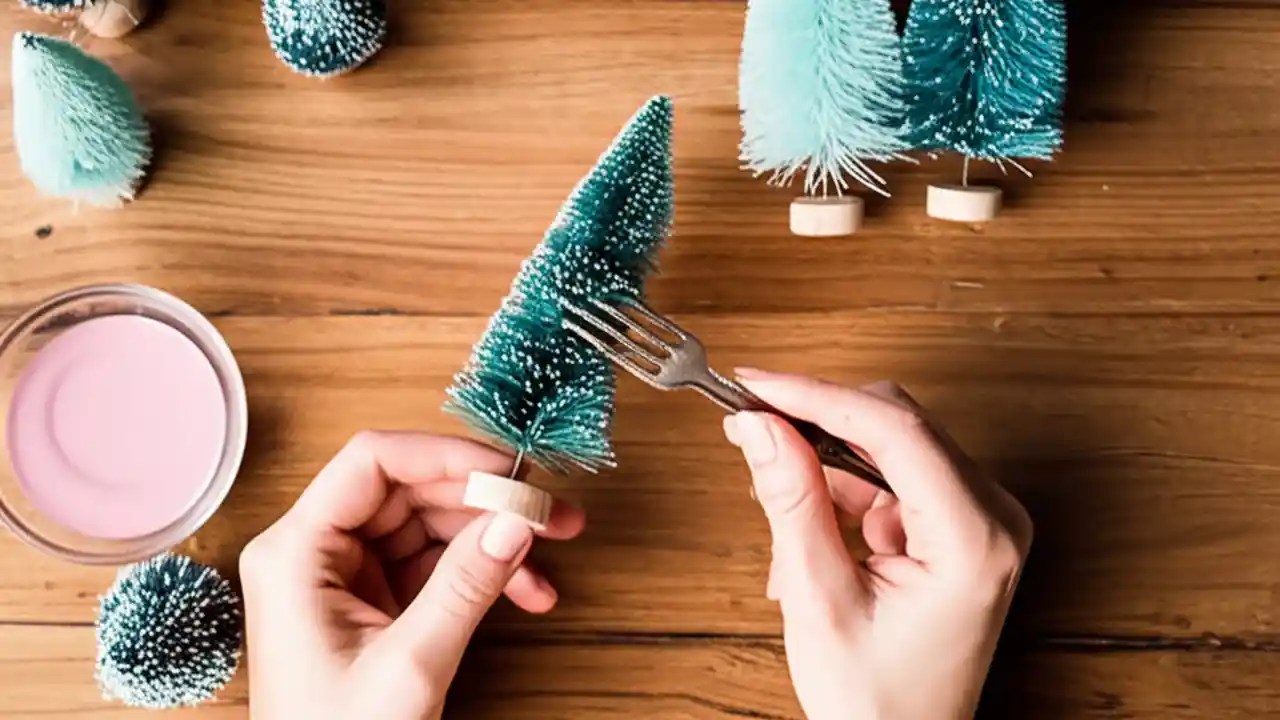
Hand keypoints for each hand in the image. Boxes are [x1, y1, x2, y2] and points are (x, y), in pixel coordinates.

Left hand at [239, 431, 584, 719]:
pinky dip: (480, 572)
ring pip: (428, 526)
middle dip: (484, 499)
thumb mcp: (409, 665)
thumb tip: (516, 519)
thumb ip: (466, 585)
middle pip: (408, 491)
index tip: (510, 472)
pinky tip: (527, 590)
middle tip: (550, 512)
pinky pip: (431, 564)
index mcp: (295, 552)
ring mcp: (341, 578)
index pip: (373, 462)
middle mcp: (312, 553)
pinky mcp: (369, 604)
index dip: (447, 455)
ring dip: (492, 537)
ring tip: (551, 553)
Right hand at [723, 370, 1031, 719]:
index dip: (817, 396)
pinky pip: (892, 477)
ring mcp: (980, 522)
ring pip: (891, 444)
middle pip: (898, 424)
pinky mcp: (958, 528)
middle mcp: (993, 520)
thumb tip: (760, 426)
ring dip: (825, 464)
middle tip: (750, 424)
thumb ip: (792, 503)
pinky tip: (808, 535)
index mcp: (975, 541)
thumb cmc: (877, 702)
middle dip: (817, 422)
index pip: (896, 429)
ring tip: (779, 513)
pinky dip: (841, 492)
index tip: (758, 385)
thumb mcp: (821, 600)